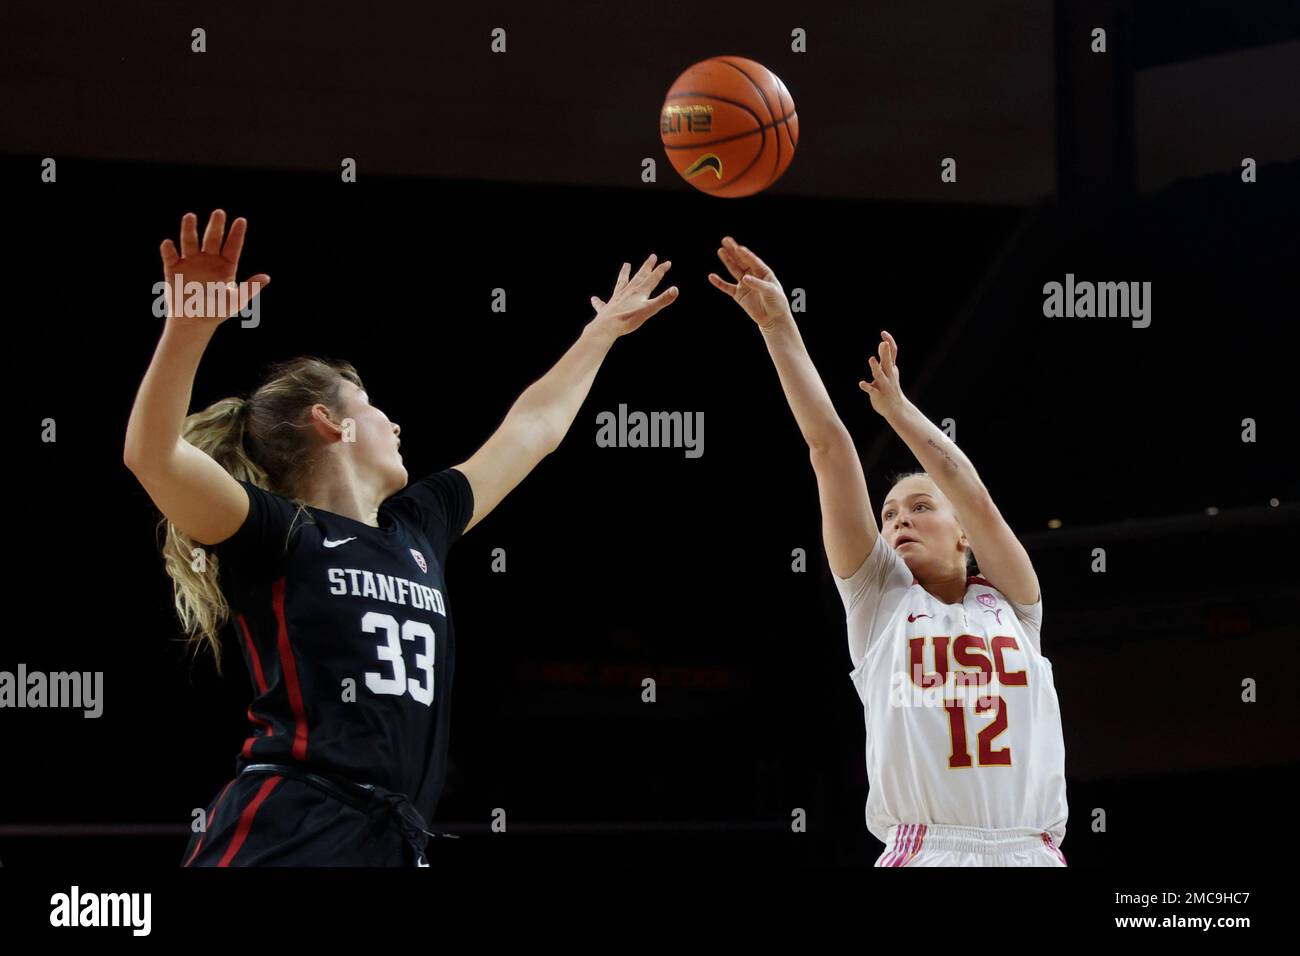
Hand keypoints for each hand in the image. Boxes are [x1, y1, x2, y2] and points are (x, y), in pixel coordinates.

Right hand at [159, 210, 269, 324]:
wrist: (193, 322)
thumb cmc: (217, 311)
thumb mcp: (236, 300)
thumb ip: (250, 288)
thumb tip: (267, 277)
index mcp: (225, 266)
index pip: (232, 246)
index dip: (237, 234)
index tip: (241, 221)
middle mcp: (208, 260)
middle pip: (212, 238)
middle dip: (216, 226)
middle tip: (219, 213)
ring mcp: (190, 262)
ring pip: (190, 241)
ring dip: (189, 230)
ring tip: (190, 216)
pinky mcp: (174, 269)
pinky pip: (170, 256)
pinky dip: (168, 249)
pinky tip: (169, 243)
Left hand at [588, 253, 677, 337]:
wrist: (608, 326)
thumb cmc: (628, 319)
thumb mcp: (649, 310)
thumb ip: (663, 300)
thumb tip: (675, 289)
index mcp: (639, 292)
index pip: (652, 278)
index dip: (661, 270)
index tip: (667, 262)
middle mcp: (628, 291)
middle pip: (639, 276)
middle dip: (646, 267)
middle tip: (652, 256)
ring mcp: (616, 298)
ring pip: (622, 282)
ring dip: (624, 273)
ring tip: (626, 265)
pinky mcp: (607, 308)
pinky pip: (602, 303)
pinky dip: (598, 301)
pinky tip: (594, 299)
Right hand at [707, 236, 790, 331]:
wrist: (773, 319)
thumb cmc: (777, 303)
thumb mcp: (770, 292)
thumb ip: (757, 284)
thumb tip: (744, 278)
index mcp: (764, 272)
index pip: (753, 260)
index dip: (745, 254)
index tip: (738, 247)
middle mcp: (753, 275)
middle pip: (741, 261)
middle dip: (734, 251)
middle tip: (725, 240)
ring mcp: (745, 284)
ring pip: (734, 270)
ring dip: (727, 261)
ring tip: (720, 250)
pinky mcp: (738, 295)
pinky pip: (727, 287)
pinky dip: (719, 283)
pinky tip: (711, 276)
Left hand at [858, 331, 908, 417]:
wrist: (896, 408)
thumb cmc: (890, 387)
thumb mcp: (889, 370)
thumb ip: (886, 357)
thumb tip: (883, 343)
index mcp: (891, 368)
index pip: (893, 352)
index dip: (889, 342)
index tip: (883, 333)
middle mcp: (889, 375)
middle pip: (888, 362)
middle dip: (886, 353)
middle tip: (883, 343)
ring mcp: (884, 385)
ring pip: (880, 375)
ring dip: (875, 367)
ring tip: (871, 359)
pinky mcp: (878, 394)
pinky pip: (872, 390)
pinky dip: (867, 386)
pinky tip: (861, 383)